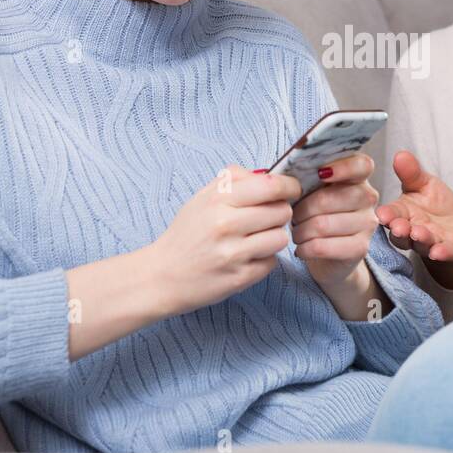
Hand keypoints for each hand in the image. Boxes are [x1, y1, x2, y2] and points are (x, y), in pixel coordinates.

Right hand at [142, 165, 300, 315]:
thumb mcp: (202, 198)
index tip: (290, 190)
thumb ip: (234, 180)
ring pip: (281, 237)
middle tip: (263, 219)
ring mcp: (234, 253)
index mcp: (218, 200)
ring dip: (273, 237)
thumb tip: (269, 174)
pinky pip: (272, 262)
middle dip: (278, 213)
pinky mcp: (240, 278)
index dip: (289, 186)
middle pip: (282, 211)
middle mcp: (226, 224)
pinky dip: (264, 259)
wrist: (162, 276)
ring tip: (254, 239)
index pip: (271, 186)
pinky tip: (246, 258)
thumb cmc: (186, 234)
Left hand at [290, 152, 380, 289]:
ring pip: (322, 224)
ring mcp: (367, 223)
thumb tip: (288, 177)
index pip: (362, 165)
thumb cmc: (317, 215)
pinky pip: (323, 246)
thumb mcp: (313, 193)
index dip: (343, 167)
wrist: (329, 255)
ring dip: (300, 232)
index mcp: (358, 177)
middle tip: (293, 217)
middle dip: (301, 210)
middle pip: (328, 198)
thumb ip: (308, 179)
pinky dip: (305, 248)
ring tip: (297, 234)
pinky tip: (302, 249)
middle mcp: (368, 198)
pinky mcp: (360, 248)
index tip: (320, 174)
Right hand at [375, 150, 452, 266]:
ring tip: (419, 234)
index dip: (387, 215)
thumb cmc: (435, 204)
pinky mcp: (450, 251)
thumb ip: (412, 173)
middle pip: (402, 234)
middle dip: (400, 231)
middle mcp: (412, 231)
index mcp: (403, 213)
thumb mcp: (424, 183)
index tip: (382, 215)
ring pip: (422, 244)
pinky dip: (442, 253)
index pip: (392, 214)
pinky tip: (439, 252)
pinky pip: (445, 253)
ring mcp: (430, 243)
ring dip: (420, 239)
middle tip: (399, 227)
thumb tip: (400, 154)